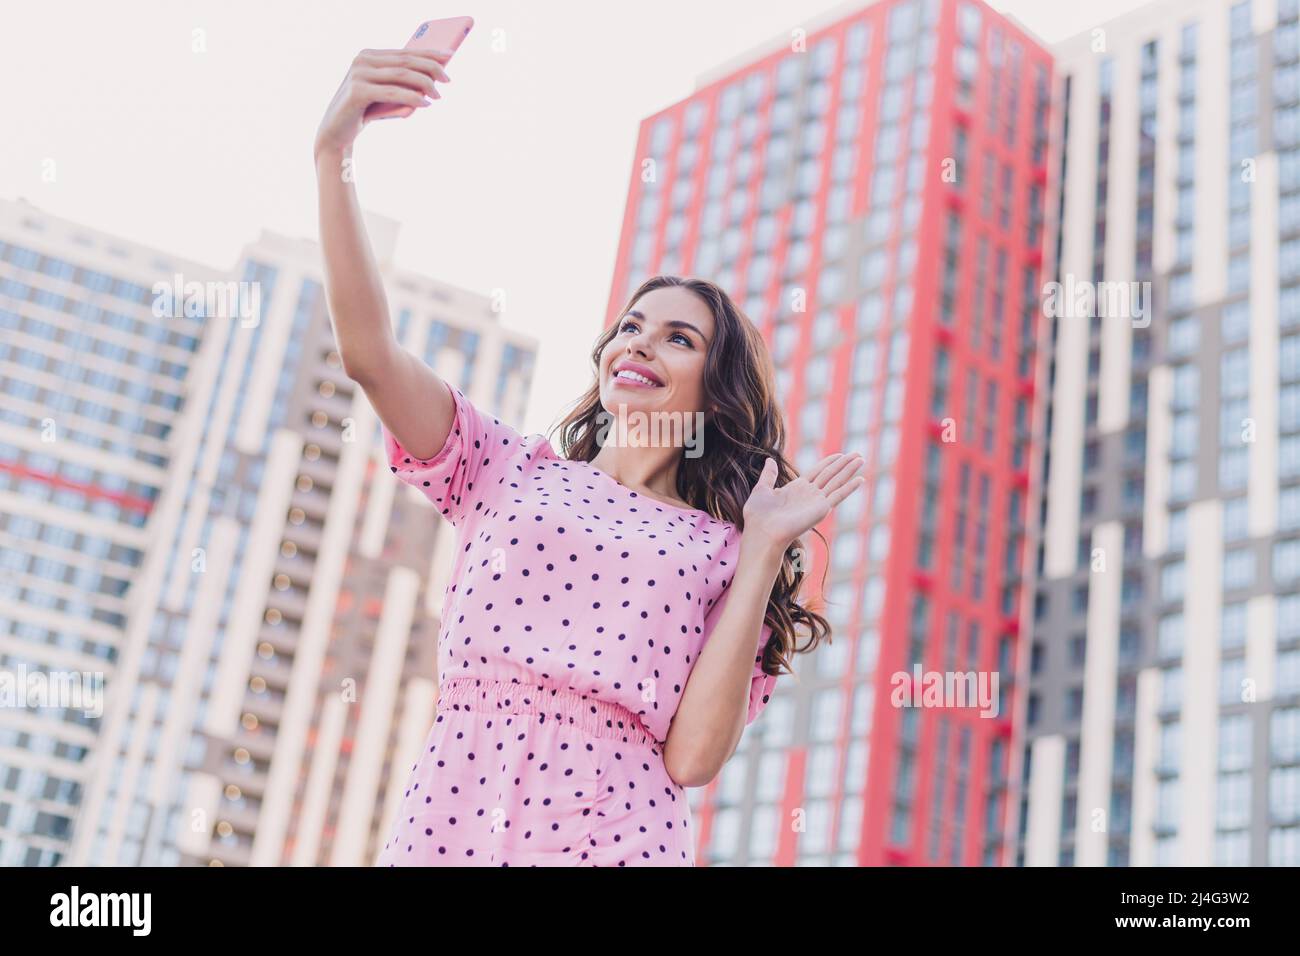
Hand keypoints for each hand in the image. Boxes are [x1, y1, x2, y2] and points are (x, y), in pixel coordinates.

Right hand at [314, 48, 451, 156]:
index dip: (428, 52)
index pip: (404, 51)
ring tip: (438, 95)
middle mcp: (362, 60)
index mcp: (369, 55)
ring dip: (424, 84)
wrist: (337, 132)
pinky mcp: (357, 91)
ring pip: (401, 75)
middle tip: (448, 79)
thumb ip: (403, 83)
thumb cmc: (366, 111)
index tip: (450, 55)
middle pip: (405, 61)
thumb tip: (432, 78)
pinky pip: (392, 93)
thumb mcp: (386, 94)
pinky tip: (425, 103)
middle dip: (430, 68)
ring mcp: (358, 74)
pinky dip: (412, 98)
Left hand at [742, 453, 864, 551]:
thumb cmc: (758, 515)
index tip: (840, 454)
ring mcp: (817, 501)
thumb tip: (770, 460)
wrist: (762, 532)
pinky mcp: (821, 509)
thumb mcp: (762, 489)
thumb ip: (769, 475)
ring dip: (849, 470)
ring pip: (837, 481)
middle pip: (831, 474)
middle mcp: (809, 494)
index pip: (818, 471)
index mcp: (797, 488)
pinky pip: (839, 495)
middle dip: (844, 464)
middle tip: (858, 454)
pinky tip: (860, 479)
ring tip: (861, 459)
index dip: (829, 462)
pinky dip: (850, 487)